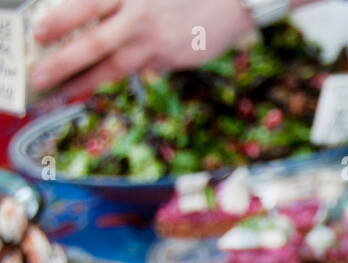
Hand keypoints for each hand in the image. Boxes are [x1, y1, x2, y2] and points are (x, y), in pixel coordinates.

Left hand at [31, 0, 257, 97]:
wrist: (233, 0)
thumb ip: (119, 3)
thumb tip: (87, 19)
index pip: (85, 6)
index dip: (59, 22)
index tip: (38, 36)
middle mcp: (140, 18)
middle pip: (93, 44)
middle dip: (63, 65)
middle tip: (39, 79)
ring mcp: (157, 42)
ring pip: (114, 67)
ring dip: (85, 82)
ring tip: (63, 93)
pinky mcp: (172, 59)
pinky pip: (138, 69)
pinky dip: (116, 76)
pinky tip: (98, 83)